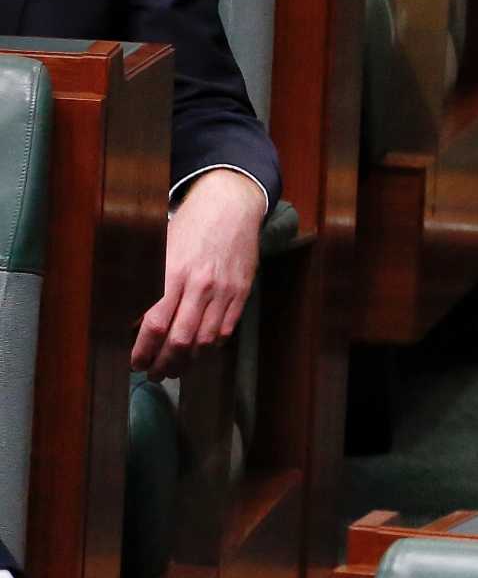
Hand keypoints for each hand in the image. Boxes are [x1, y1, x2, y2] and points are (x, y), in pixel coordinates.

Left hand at [135, 169, 265, 375]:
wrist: (231, 204)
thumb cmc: (191, 224)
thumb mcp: (161, 249)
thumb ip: (151, 285)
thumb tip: (137, 321)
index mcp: (175, 273)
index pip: (156, 324)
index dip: (144, 350)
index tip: (136, 363)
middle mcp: (202, 285)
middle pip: (181, 339)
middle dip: (164, 363)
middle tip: (154, 374)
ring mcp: (225, 290)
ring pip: (206, 340)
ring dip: (189, 360)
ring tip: (176, 368)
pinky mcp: (243, 290)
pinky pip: (227, 328)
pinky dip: (212, 345)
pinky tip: (200, 349)